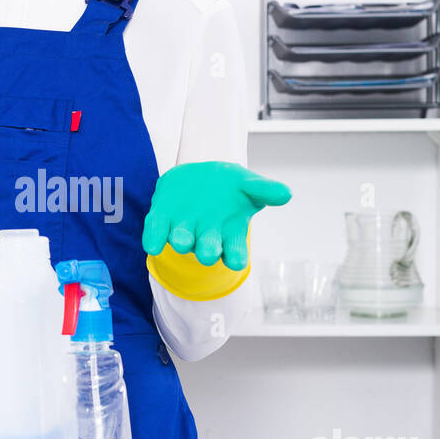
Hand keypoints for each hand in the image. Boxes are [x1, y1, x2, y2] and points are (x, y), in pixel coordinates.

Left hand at [142, 161, 290, 271]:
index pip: (235, 253)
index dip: (236, 258)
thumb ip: (264, 189)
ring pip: (181, 243)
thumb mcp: (248, 184)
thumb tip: (286, 193)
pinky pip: (154, 235)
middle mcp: (206, 239)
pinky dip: (153, 239)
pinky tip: (153, 243)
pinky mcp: (161, 222)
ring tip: (181, 239)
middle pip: (207, 252)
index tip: (237, 260)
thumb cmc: (228, 187)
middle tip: (208, 251)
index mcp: (230, 235)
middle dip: (207, 252)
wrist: (198, 177)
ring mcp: (183, 231)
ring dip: (181, 242)